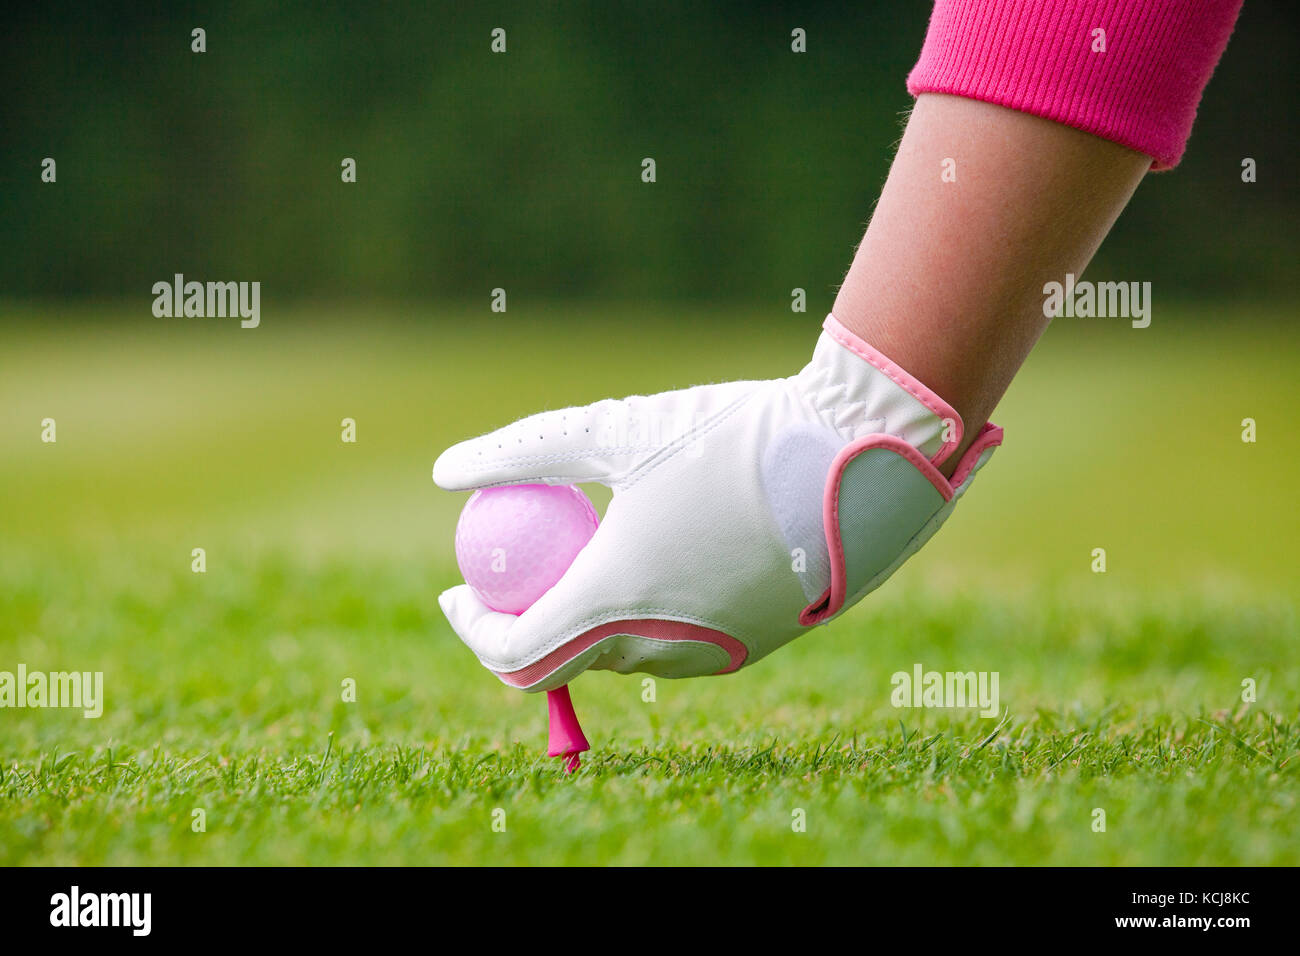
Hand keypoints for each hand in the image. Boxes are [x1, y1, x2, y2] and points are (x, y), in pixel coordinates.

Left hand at [434, 314, 1001, 691]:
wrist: (856, 463)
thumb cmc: (730, 440)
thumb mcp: (615, 431)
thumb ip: (523, 453)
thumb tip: (447, 473)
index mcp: (612, 603)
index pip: (514, 656)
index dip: (473, 630)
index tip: (457, 592)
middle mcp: (656, 646)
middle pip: (565, 658)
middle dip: (529, 622)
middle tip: (524, 568)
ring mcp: (709, 654)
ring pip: (621, 652)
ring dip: (590, 617)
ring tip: (595, 549)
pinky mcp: (751, 647)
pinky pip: (675, 643)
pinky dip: (645, 612)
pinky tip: (661, 554)